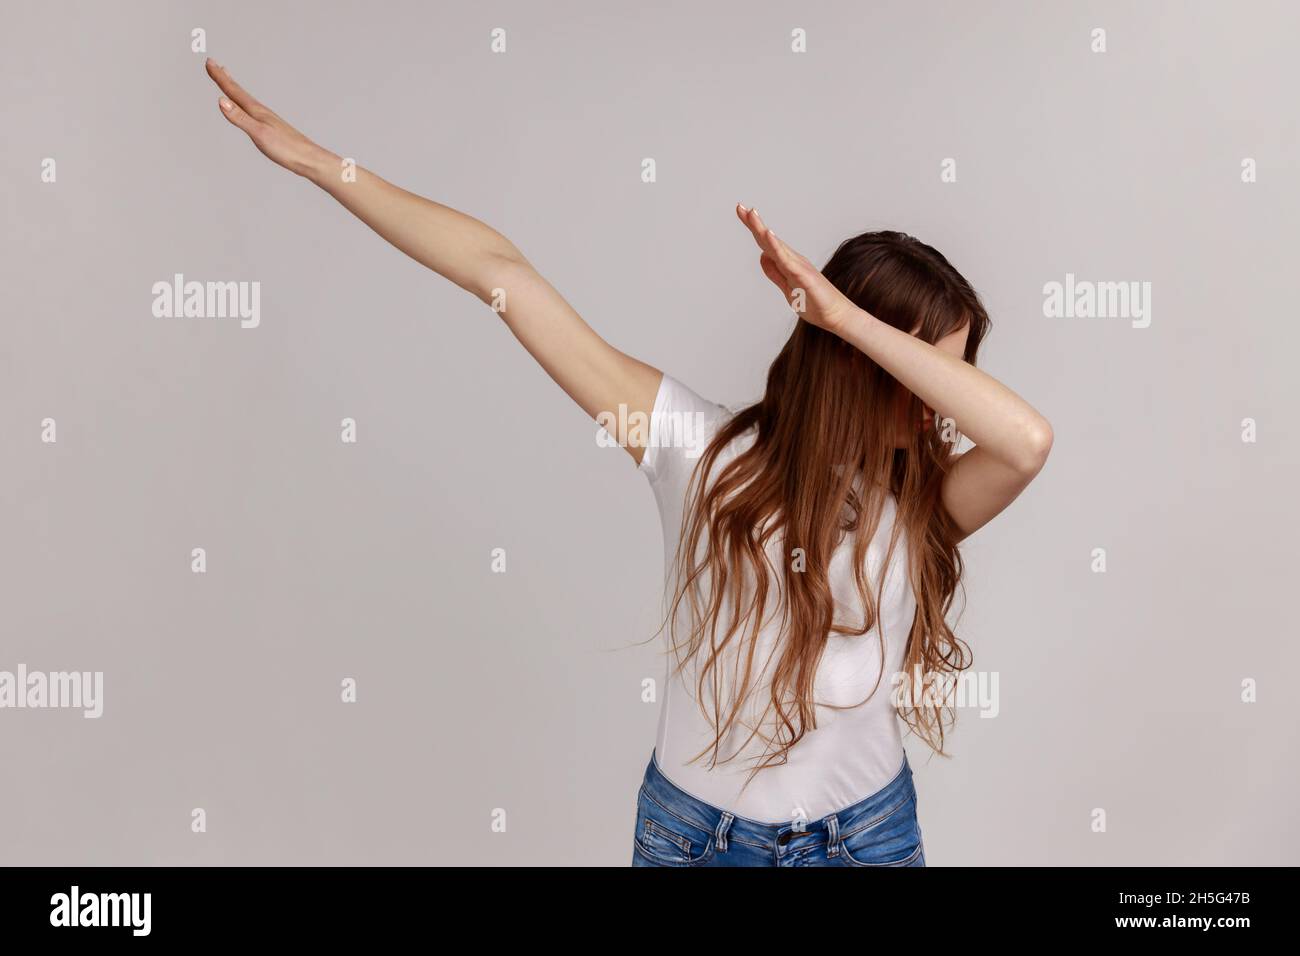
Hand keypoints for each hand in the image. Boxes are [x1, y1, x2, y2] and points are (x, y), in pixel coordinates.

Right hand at [205, 59, 332, 178]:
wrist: (308, 159)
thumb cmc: (286, 149)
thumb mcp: (259, 133)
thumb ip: (240, 118)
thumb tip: (221, 101)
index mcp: (256, 111)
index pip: (233, 91)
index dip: (219, 77)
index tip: (209, 62)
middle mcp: (261, 112)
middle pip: (238, 91)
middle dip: (224, 78)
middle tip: (213, 64)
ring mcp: (266, 119)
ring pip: (246, 99)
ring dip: (234, 88)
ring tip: (228, 79)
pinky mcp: (271, 128)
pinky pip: (252, 110)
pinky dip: (244, 104)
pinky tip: (247, 107)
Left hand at [735, 204, 860, 335]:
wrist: (836, 316)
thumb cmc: (815, 303)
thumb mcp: (787, 289)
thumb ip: (775, 273)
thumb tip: (762, 256)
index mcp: (787, 263)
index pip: (766, 243)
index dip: (754, 228)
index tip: (741, 211)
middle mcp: (793, 260)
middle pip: (769, 239)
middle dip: (754, 223)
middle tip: (740, 207)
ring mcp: (799, 266)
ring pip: (777, 245)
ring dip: (763, 229)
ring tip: (752, 214)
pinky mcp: (804, 276)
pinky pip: (787, 261)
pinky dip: (777, 247)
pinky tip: (769, 235)